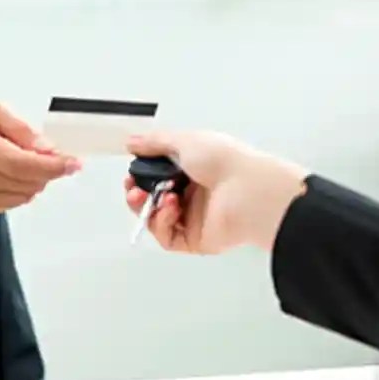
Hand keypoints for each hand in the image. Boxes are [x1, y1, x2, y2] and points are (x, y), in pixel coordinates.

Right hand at [0, 103, 80, 222]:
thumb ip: (20, 127)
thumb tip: (46, 147)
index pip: (21, 164)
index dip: (52, 166)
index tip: (73, 163)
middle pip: (26, 182)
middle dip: (49, 170)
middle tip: (54, 155)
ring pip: (25, 195)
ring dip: (37, 180)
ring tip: (27, 160)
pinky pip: (14, 202)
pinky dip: (24, 188)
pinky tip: (14, 173)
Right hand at [124, 130, 307, 253]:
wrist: (246, 190)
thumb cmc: (227, 162)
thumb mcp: (184, 141)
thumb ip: (154, 142)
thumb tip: (134, 142)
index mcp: (194, 168)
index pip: (157, 174)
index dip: (140, 175)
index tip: (131, 172)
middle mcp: (194, 193)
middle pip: (152, 199)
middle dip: (138, 194)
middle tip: (134, 188)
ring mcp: (195, 217)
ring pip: (156, 220)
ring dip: (149, 208)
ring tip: (156, 196)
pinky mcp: (196, 239)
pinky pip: (167, 237)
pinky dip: (162, 223)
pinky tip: (170, 209)